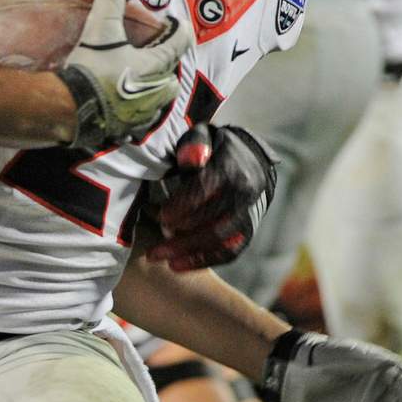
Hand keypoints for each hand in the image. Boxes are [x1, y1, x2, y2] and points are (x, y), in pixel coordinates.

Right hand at [57, 0, 185, 150]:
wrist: (68, 108)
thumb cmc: (91, 69)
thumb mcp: (99, 31)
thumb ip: (108, 4)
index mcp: (155, 66)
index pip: (179, 43)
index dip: (179, 30)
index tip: (173, 23)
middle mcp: (155, 93)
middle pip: (171, 78)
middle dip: (166, 67)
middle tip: (153, 56)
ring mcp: (142, 115)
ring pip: (158, 102)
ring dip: (153, 91)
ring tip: (139, 82)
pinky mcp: (126, 130)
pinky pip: (139, 121)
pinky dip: (135, 111)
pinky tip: (123, 106)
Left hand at [140, 124, 277, 270]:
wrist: (249, 161)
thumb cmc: (214, 149)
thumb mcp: (202, 136)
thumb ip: (193, 145)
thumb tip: (191, 160)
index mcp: (230, 166)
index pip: (206, 188)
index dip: (182, 205)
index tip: (161, 216)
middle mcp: (244, 192)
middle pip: (213, 221)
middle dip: (180, 237)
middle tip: (152, 246)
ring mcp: (248, 213)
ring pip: (221, 240)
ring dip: (189, 253)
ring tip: (160, 258)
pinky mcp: (248, 230)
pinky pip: (229, 252)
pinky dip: (203, 261)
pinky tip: (178, 265)